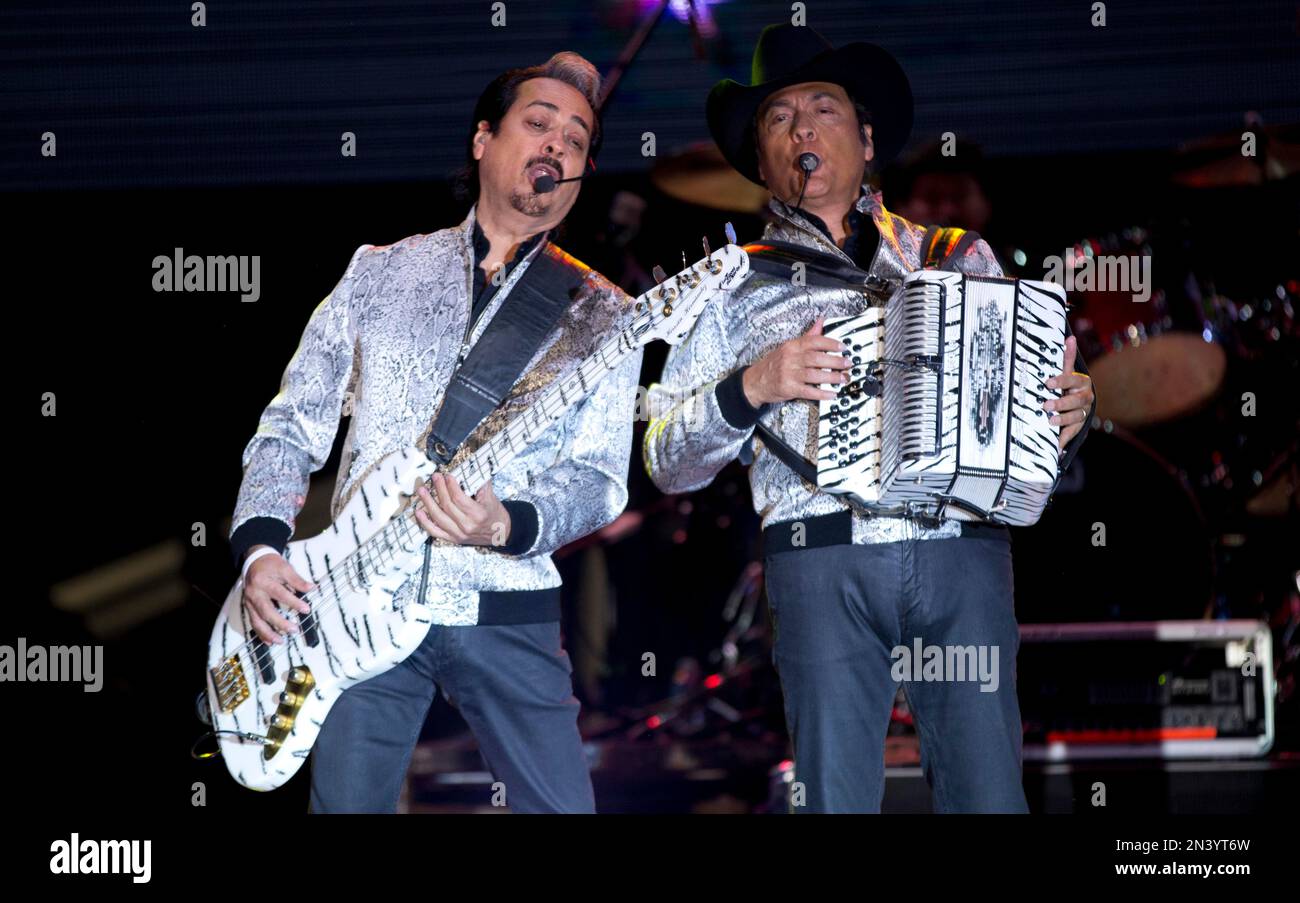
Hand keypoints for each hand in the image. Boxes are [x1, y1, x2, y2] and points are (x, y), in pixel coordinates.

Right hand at [241, 546, 314, 644]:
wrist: (253, 561)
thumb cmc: (270, 565)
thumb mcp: (284, 567)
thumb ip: (297, 580)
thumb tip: (312, 588)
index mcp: (264, 581)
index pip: (280, 593)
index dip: (293, 602)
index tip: (306, 609)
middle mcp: (254, 593)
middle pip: (266, 610)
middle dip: (280, 622)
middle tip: (294, 629)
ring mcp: (249, 601)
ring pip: (257, 620)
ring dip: (268, 633)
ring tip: (281, 641)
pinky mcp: (248, 607)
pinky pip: (253, 622)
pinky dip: (261, 633)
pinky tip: (269, 641)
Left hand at [413, 474, 511, 547]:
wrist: (501, 533)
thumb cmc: (495, 515)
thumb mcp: (491, 497)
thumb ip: (480, 483)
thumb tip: (469, 469)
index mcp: (478, 515)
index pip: (459, 499)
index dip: (451, 486)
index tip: (447, 476)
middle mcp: (467, 526)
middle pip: (447, 506)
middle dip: (439, 489)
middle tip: (435, 478)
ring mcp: (459, 534)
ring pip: (438, 517)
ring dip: (428, 503)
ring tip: (422, 491)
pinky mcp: (453, 539)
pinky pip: (435, 531)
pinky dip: (425, 522)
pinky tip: (419, 512)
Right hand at [741, 316, 850, 406]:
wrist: (755, 382)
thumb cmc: (773, 364)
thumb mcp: (789, 347)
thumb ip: (807, 336)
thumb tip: (821, 322)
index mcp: (792, 346)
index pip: (814, 341)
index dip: (830, 343)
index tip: (843, 347)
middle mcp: (790, 359)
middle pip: (816, 358)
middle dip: (835, 361)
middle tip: (847, 363)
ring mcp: (789, 374)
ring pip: (814, 374)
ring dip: (831, 377)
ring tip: (843, 378)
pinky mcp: (789, 388)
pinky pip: (809, 391)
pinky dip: (822, 393)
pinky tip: (831, 393)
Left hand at [1044, 335, 1093, 449]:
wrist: (1079, 403)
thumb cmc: (1068, 385)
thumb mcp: (1067, 372)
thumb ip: (1067, 358)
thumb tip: (1070, 337)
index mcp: (1082, 382)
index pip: (1072, 380)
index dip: (1061, 380)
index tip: (1048, 383)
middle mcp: (1085, 398)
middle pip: (1075, 401)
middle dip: (1060, 403)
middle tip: (1045, 405)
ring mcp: (1083, 413)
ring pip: (1075, 417)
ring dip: (1063, 420)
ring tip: (1049, 421)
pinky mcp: (1080, 426)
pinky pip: (1073, 433)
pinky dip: (1064, 439)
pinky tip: (1056, 445)